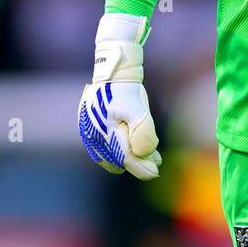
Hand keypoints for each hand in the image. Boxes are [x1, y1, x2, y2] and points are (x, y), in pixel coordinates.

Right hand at [77, 14, 160, 179]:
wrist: (112, 74)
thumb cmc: (125, 90)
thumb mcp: (138, 107)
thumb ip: (142, 130)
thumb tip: (143, 153)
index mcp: (104, 132)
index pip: (125, 158)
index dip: (142, 167)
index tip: (156, 172)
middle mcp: (93, 137)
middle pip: (118, 161)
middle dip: (137, 163)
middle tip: (156, 162)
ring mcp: (91, 135)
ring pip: (112, 157)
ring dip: (132, 159)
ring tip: (153, 158)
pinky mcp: (92, 131)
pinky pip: (107, 150)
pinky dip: (122, 152)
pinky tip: (138, 149)